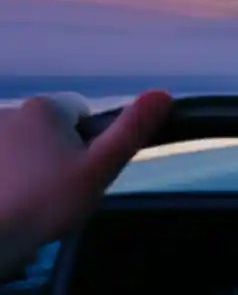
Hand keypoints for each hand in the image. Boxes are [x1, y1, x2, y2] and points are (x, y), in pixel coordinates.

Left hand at [0, 91, 170, 274]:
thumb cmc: (49, 201)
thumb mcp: (100, 168)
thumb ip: (131, 130)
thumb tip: (164, 94)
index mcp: (45, 108)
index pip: (79, 114)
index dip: (88, 143)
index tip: (83, 172)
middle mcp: (9, 111)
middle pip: (49, 129)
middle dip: (57, 153)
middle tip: (61, 191)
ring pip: (24, 146)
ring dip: (31, 165)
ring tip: (34, 201)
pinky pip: (5, 163)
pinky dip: (10, 177)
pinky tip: (12, 201)